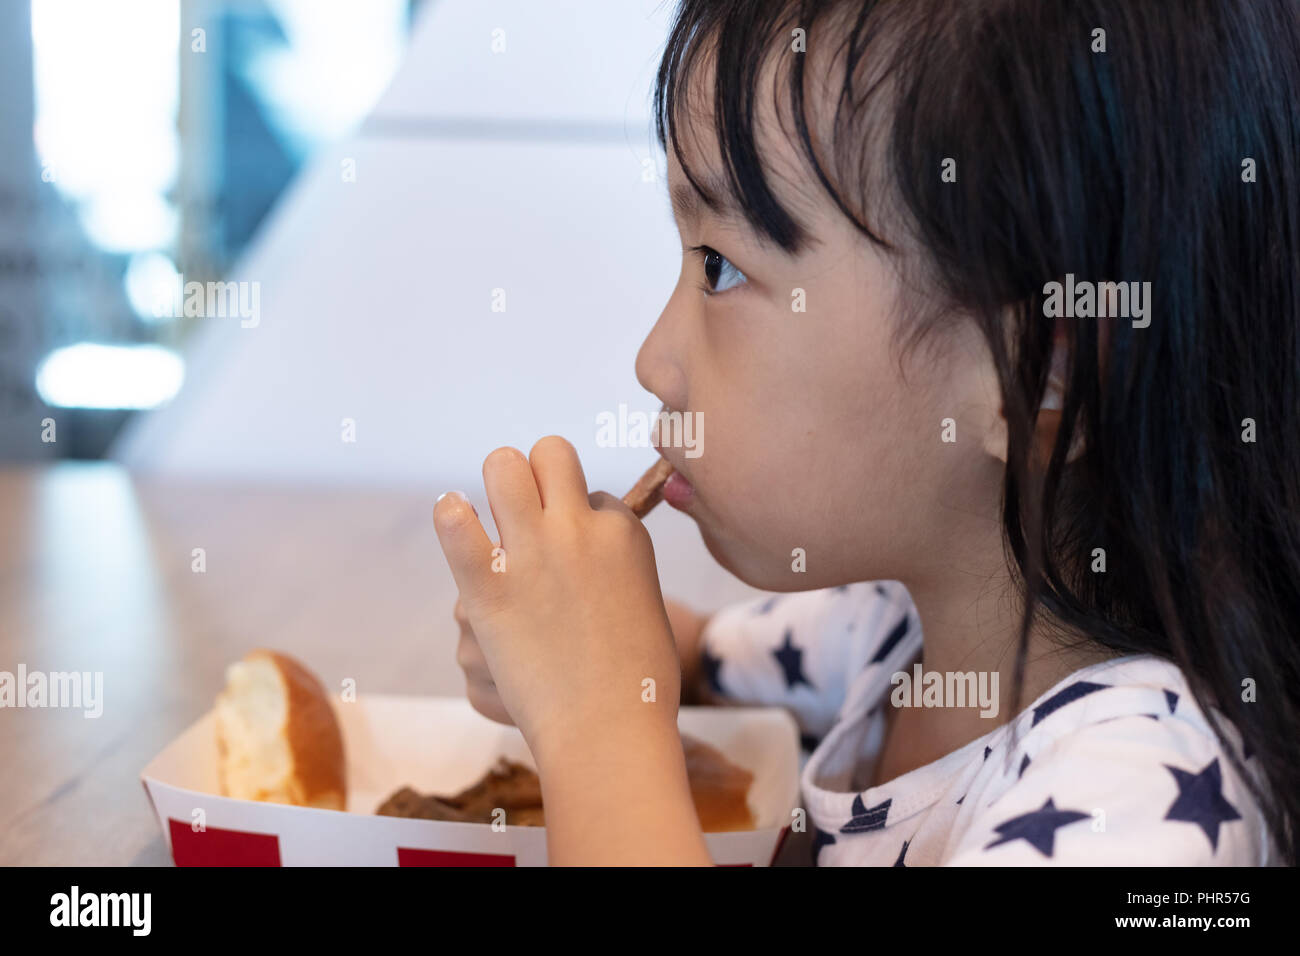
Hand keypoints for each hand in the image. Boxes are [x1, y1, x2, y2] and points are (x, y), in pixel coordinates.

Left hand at [433, 436, 681, 760]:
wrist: (607, 728)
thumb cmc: (637, 683)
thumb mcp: (648, 608)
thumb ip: (621, 573)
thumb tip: (596, 563)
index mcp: (624, 532)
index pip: (594, 495)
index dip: (582, 519)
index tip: (577, 554)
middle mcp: (579, 527)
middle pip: (550, 454)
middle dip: (539, 473)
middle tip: (530, 511)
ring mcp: (532, 551)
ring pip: (503, 466)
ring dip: (498, 483)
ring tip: (493, 514)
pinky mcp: (487, 584)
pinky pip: (455, 521)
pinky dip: (452, 516)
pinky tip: (456, 521)